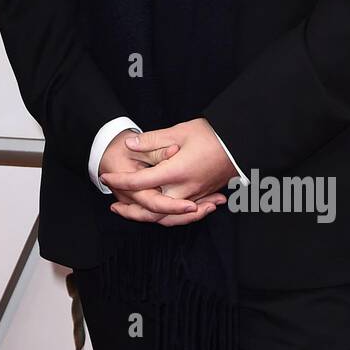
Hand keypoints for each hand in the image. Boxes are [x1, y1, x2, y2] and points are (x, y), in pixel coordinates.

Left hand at [100, 118, 234, 226]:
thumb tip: (130, 144)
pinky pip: (182, 215)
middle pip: (152, 211)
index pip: (140, 183)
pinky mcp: (203, 197)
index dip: (120, 181)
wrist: (243, 143)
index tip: (106, 177)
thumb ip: (153, 140)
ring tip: (131, 212)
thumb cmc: (212, 134)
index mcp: (176, 172)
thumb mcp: (179, 131)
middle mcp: (185, 189)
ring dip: (148, 217)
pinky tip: (158, 212)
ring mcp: (196, 196)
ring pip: (168, 218)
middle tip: (114, 207)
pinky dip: (168, 217)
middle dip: (131, 212)